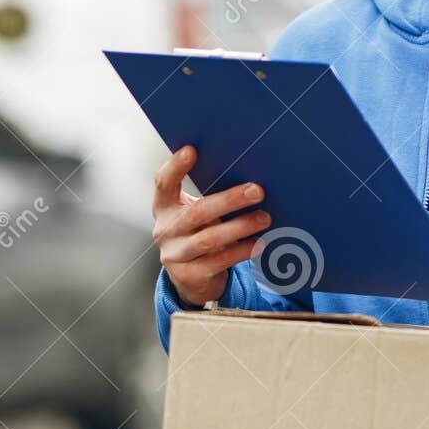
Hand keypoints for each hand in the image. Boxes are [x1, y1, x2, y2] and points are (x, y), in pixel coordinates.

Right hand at [152, 145, 271, 306]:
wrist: (192, 278)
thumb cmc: (200, 233)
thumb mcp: (197, 214)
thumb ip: (209, 198)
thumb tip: (249, 179)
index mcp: (164, 208)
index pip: (163, 184)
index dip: (175, 166)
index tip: (192, 150)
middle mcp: (165, 230)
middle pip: (197, 212)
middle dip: (229, 200)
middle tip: (257, 190)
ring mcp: (175, 255)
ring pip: (210, 239)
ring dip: (241, 226)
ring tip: (265, 218)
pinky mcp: (190, 276)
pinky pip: (220, 261)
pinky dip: (242, 251)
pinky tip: (259, 243)